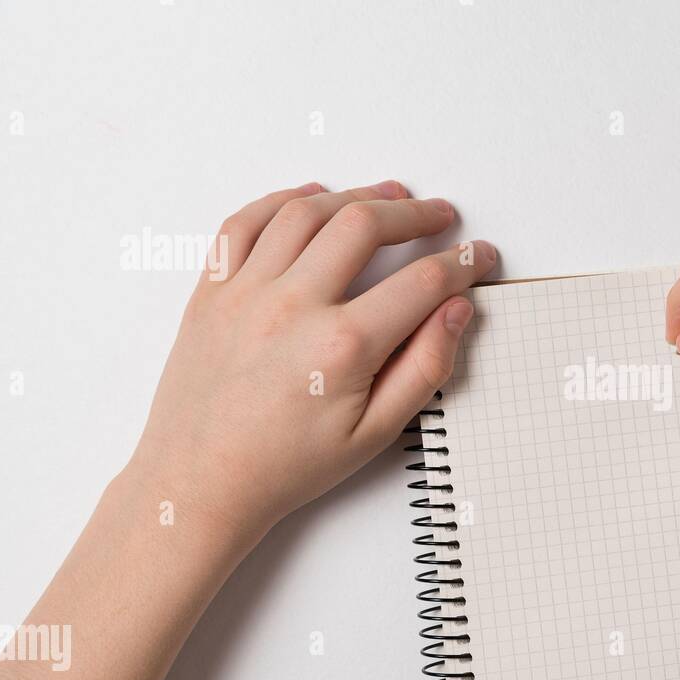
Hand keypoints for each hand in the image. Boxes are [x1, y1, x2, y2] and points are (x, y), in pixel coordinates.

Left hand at [130, 179, 495, 538]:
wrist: (200, 483)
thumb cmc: (285, 466)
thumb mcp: (376, 435)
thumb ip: (425, 368)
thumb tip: (455, 312)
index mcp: (342, 347)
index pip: (422, 281)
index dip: (463, 261)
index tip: (478, 256)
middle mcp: (293, 307)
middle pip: (364, 226)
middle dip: (414, 213)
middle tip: (439, 215)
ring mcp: (246, 293)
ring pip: (306, 213)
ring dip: (354, 196)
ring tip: (386, 196)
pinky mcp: (212, 292)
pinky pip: (244, 223)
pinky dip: (280, 201)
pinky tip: (310, 199)